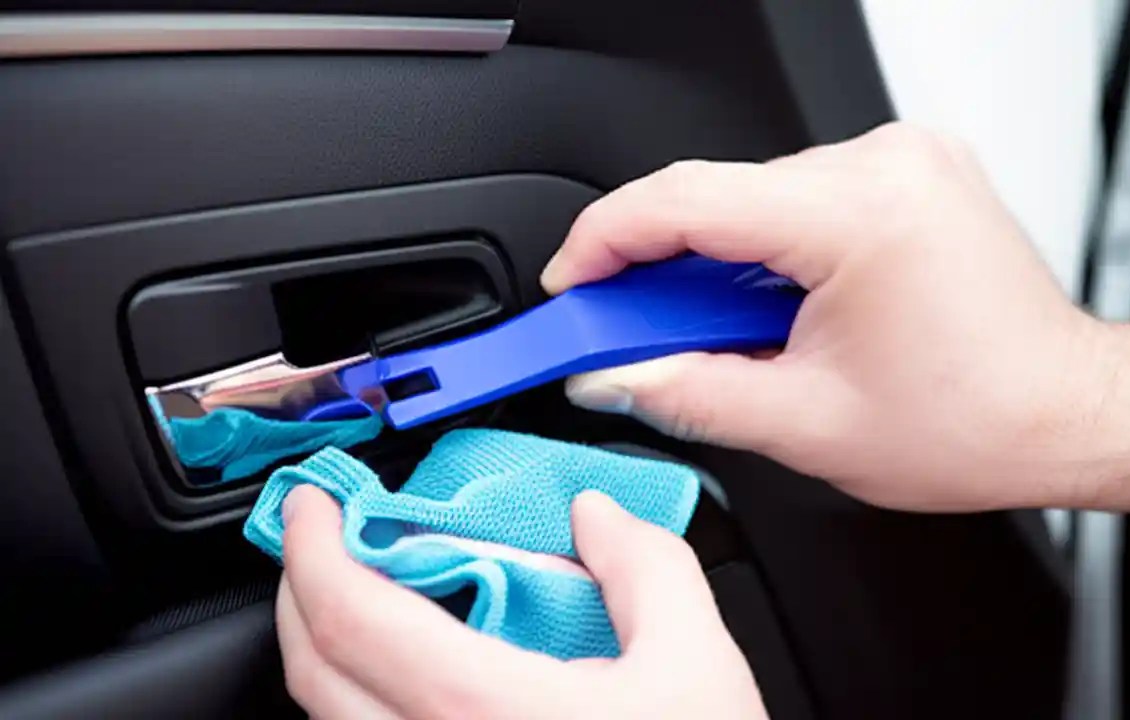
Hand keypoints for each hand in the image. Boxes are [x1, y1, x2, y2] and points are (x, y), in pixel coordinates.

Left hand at [276, 485, 766, 718]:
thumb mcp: (697, 664)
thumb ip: (645, 568)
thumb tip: (595, 516)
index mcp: (485, 711)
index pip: (352, 617)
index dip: (313, 547)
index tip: (313, 504)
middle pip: (314, 671)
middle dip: (302, 588)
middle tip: (323, 537)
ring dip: (325, 648)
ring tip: (357, 598)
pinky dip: (353, 701)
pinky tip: (397, 676)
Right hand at [541, 121, 1129, 511]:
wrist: (1071, 411)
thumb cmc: (978, 422)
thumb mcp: (805, 425)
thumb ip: (686, 393)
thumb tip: (612, 374)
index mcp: (858, 216)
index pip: (686, 199)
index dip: (605, 242)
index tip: (572, 285)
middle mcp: (884, 165)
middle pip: (719, 196)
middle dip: (657, 267)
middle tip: (622, 334)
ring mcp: (902, 161)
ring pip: (756, 196)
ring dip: (716, 262)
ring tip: (711, 336)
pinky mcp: (910, 173)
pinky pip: (802, 195)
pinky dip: (765, 249)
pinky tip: (766, 306)